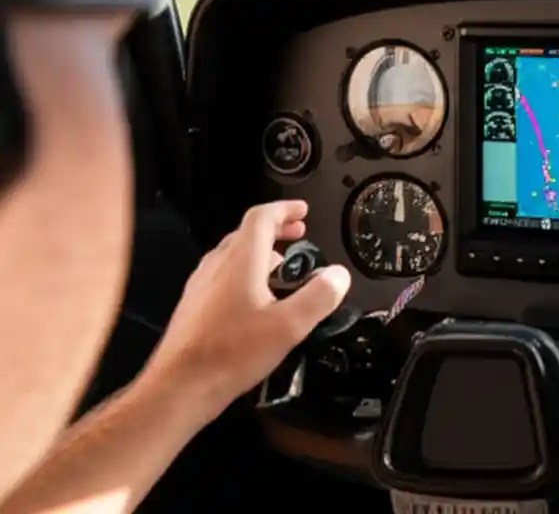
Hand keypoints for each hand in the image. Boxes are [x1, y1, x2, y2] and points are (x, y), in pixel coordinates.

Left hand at [140, 200, 351, 421]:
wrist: (179, 387)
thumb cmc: (232, 353)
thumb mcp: (289, 326)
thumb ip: (319, 297)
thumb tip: (339, 275)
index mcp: (240, 262)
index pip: (261, 217)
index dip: (284, 210)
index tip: (303, 211)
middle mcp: (216, 266)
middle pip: (245, 233)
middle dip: (274, 228)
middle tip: (298, 233)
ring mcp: (200, 286)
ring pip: (231, 254)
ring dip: (259, 250)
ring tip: (281, 263)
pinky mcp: (193, 307)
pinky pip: (221, 275)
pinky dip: (243, 271)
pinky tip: (254, 297)